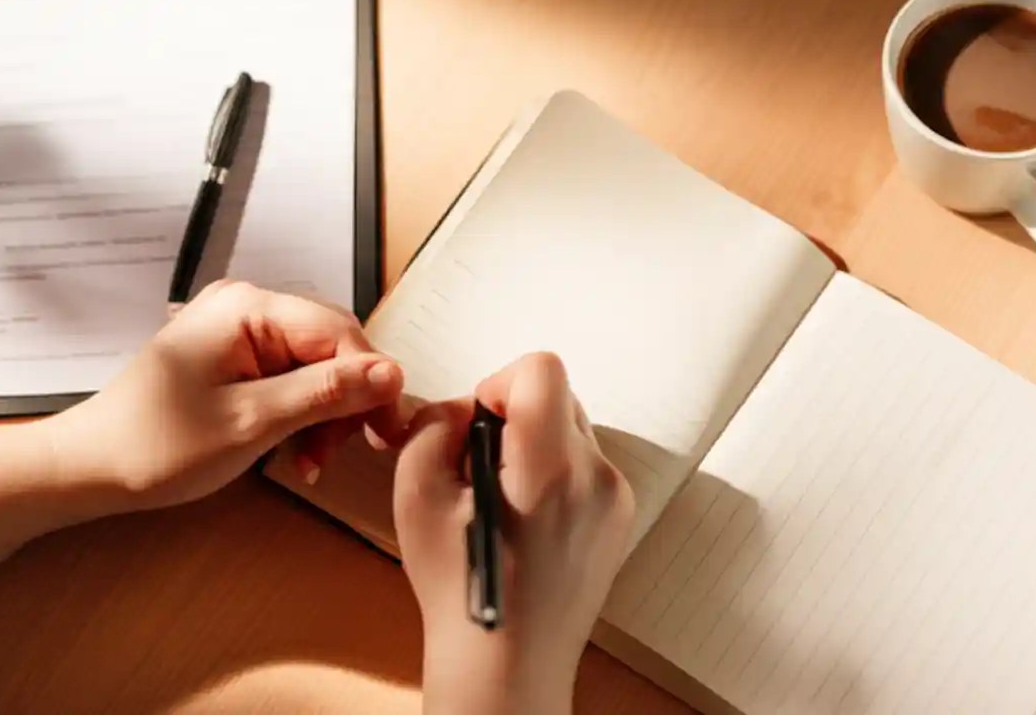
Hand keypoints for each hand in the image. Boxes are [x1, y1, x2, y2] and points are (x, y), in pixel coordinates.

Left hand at [44, 280, 403, 512]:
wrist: (92, 467)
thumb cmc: (157, 445)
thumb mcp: (251, 423)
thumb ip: (324, 393)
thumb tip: (391, 374)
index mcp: (247, 307)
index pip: (339, 332)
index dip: (372, 382)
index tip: (387, 432)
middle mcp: (246, 305)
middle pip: (332, 346)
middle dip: (346, 402)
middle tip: (343, 452)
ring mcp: (238, 329)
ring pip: (316, 365)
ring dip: (325, 415)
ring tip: (311, 461)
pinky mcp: (234, 355)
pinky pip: (290, 376)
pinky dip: (301, 414)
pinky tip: (296, 451)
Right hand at [393, 353, 634, 714]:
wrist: (507, 665)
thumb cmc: (462, 591)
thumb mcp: (417, 497)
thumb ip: (431, 428)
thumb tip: (458, 408)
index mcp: (549, 466)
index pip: (542, 369)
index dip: (499, 381)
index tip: (479, 420)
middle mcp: (596, 476)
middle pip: (558, 394)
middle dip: (513, 415)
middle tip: (480, 466)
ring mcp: (614, 498)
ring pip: (572, 429)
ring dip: (533, 444)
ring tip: (500, 499)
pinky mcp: (618, 518)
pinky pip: (585, 465)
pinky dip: (552, 473)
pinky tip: (524, 519)